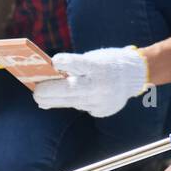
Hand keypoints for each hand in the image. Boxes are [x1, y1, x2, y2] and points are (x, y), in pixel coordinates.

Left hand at [32, 46, 148, 115]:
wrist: (135, 74)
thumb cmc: (107, 63)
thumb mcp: (93, 59)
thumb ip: (73, 68)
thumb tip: (49, 80)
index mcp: (99, 67)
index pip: (78, 64)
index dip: (64, 63)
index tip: (53, 62)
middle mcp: (101, 85)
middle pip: (68, 90)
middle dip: (48, 92)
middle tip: (36, 93)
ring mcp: (103, 100)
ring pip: (72, 102)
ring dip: (56, 100)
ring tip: (42, 99)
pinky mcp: (104, 110)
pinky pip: (83, 107)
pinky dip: (76, 101)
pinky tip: (74, 98)